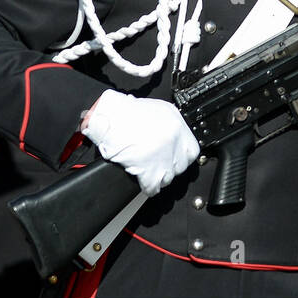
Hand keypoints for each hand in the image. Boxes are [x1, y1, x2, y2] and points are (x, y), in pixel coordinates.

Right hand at [82, 90, 199, 195]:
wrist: (106, 117)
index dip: (181, 156)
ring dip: (159, 178)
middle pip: (181, 164)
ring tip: (150, 174)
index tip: (175, 159)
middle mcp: (173, 136)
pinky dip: (149, 188)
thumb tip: (165, 134)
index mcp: (174, 121)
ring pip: (169, 176)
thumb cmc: (121, 112)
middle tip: (160, 166)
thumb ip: (163, 123)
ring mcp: (163, 153)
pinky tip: (145, 185)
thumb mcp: (152, 109)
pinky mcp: (149, 168)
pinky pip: (153, 186)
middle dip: (170, 168)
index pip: (191, 149)